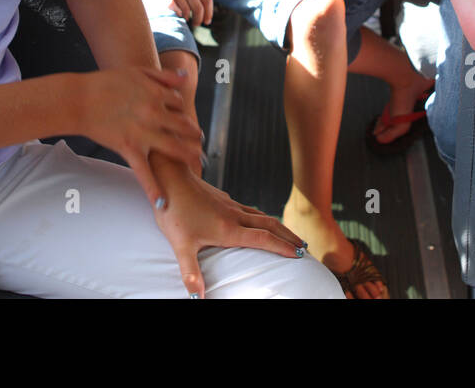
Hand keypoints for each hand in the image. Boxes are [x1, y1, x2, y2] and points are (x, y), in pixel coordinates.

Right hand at [79, 67, 202, 208]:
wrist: (80, 100)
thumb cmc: (106, 84)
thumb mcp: (137, 72)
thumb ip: (163, 76)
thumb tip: (185, 76)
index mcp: (156, 94)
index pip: (180, 104)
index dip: (182, 110)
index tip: (183, 118)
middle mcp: (154, 114)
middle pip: (184, 126)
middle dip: (194, 135)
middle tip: (200, 142)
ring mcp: (143, 133)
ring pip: (174, 148)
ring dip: (189, 156)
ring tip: (197, 163)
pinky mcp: (129, 149)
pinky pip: (144, 172)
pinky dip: (153, 188)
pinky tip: (162, 202)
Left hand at [151, 160, 305, 296]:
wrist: (169, 176)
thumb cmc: (173, 209)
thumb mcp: (180, 245)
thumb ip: (190, 272)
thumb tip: (197, 298)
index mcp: (228, 228)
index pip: (264, 239)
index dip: (283, 247)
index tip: (299, 255)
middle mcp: (234, 214)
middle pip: (270, 225)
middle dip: (289, 236)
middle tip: (305, 247)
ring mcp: (230, 204)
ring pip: (261, 215)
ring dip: (278, 226)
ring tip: (288, 235)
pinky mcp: (223, 198)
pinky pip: (250, 209)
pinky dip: (262, 217)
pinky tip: (258, 221)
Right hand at [152, 0, 214, 26]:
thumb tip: (200, 4)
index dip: (209, 12)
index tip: (207, 21)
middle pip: (198, 7)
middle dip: (199, 19)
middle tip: (196, 24)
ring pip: (186, 10)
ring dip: (186, 17)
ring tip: (185, 18)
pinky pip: (172, 8)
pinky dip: (175, 13)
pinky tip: (175, 13)